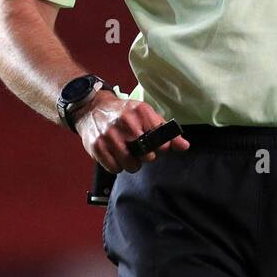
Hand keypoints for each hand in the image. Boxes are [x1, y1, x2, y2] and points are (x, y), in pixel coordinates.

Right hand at [74, 94, 190, 173]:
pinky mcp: (97, 147)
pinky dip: (117, 165)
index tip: (157, 146)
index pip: (161, 139)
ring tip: (126, 152)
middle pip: (148, 155)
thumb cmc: (122, 113)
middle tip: (138, 148)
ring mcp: (110, 136)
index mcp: (141, 112)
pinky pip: (115, 169)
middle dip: (146, 155)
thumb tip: (184, 146)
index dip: (162, 147)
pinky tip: (114, 154)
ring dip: (131, 163)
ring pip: (132, 165)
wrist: (92, 108)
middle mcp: (125, 123)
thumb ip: (165, 131)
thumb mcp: (145, 115)